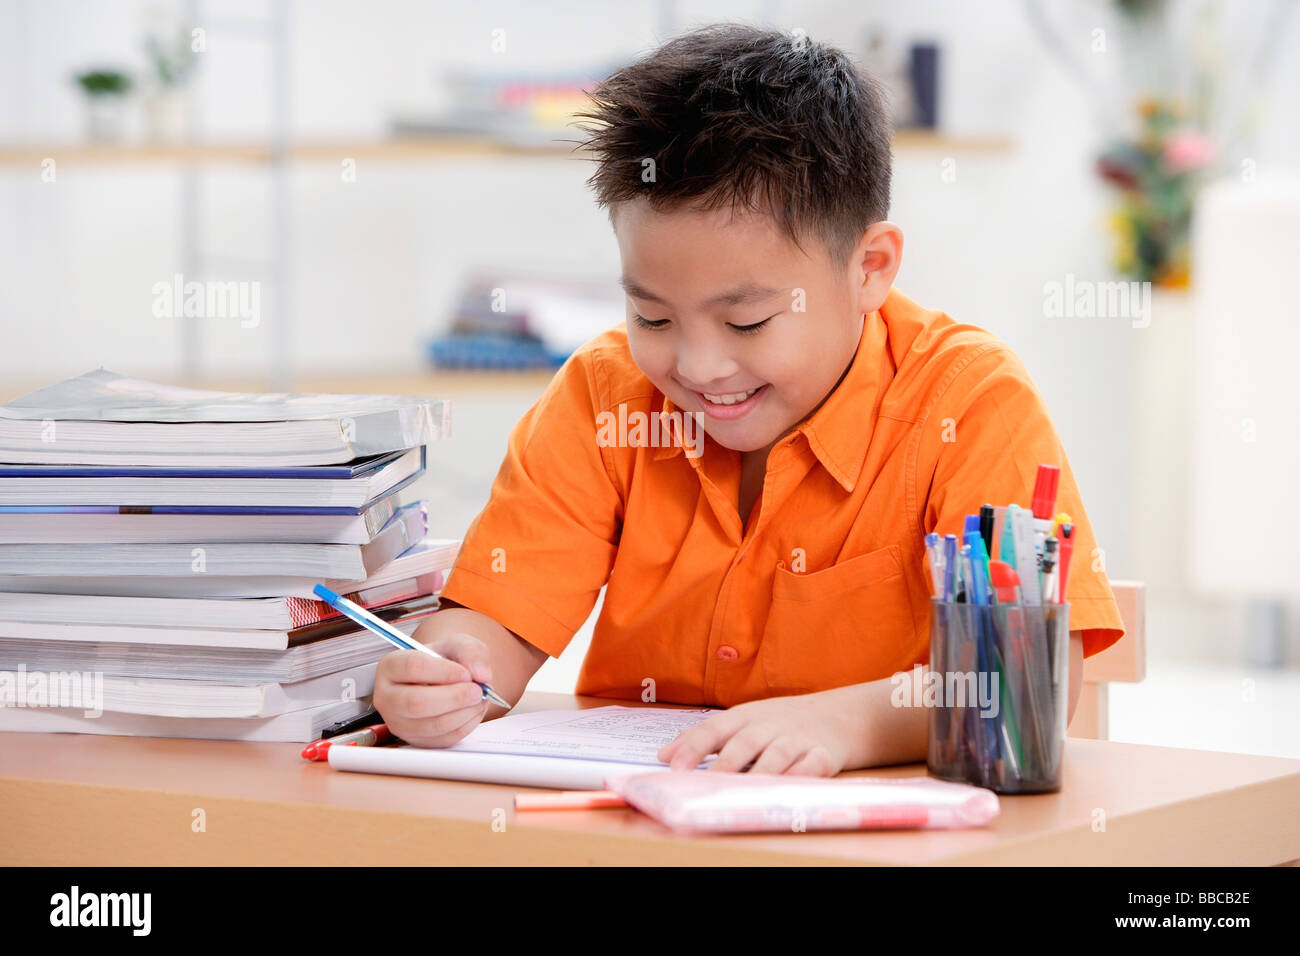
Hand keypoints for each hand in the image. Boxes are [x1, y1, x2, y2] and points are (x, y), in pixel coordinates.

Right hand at [373, 631, 491, 747]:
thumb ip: (471, 651)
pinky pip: (444, 739)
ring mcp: (399, 723)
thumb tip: (481, 674)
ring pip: (433, 724)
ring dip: (465, 712)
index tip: (466, 673)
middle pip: (416, 703)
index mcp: (391, 666)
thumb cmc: (443, 661)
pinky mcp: (416, 740)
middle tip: (478, 690)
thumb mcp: (457, 644)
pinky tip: (473, 710)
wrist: (441, 680)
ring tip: (480, 698)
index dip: (444, 671)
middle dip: (455, 697)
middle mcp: (388, 697)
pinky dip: (466, 725)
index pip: (412, 668)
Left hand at [656, 692, 853, 776]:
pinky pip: (812, 766)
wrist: (840, 715)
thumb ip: (704, 737)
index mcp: (746, 716)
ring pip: (777, 755)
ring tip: (742, 791)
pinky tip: (787, 787)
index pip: (714, 729)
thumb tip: (664, 755)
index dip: (694, 746)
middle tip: (706, 784)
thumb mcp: (743, 721)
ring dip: (760, 772)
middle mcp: (770, 725)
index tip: (673, 766)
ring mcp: (798, 739)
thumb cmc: (780, 722)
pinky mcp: (824, 754)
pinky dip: (801, 776)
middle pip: (745, 743)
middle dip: (725, 764)